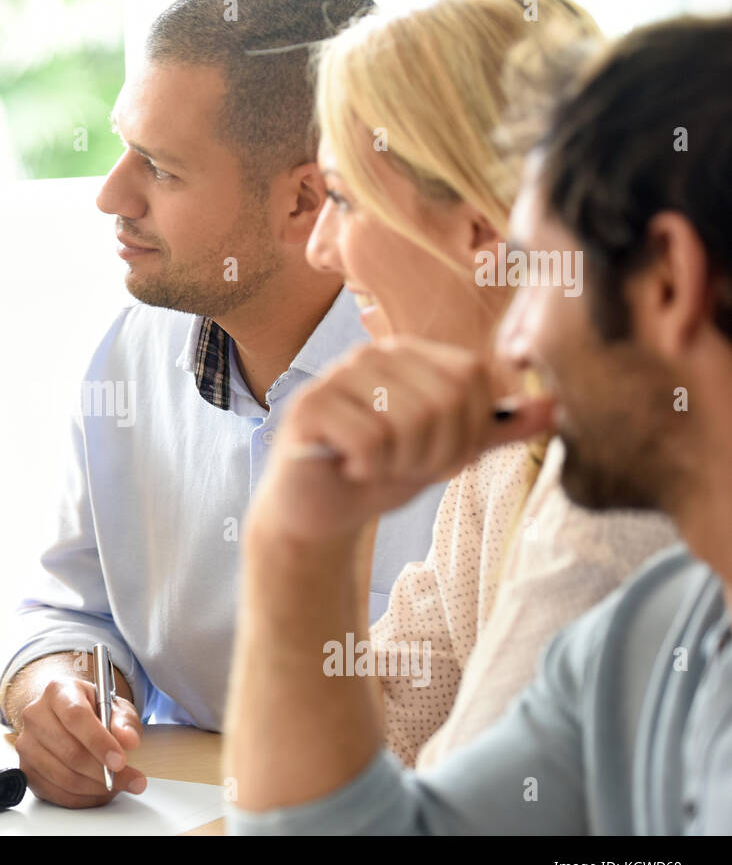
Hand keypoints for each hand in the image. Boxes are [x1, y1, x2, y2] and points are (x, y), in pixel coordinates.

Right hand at [15, 677, 144, 807]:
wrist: (69, 718)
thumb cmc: (93, 711)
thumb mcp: (116, 708)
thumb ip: (124, 722)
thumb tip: (128, 740)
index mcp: (58, 691)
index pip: (75, 716)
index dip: (99, 741)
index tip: (120, 761)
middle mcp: (36, 715)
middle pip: (69, 751)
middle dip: (104, 772)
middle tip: (131, 780)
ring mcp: (27, 744)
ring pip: (64, 777)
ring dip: (96, 787)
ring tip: (119, 784)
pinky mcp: (26, 770)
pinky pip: (57, 793)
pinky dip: (84, 798)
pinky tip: (99, 790)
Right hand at [251, 336, 554, 545]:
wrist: (320, 510)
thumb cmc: (382, 472)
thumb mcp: (447, 451)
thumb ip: (496, 429)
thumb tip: (556, 408)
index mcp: (410, 354)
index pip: (471, 378)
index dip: (467, 431)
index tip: (437, 456)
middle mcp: (372, 355)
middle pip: (443, 401)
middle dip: (434, 453)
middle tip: (403, 466)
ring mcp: (336, 377)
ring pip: (408, 420)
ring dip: (400, 464)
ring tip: (376, 466)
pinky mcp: (309, 407)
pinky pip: (369, 439)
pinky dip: (368, 469)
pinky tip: (350, 468)